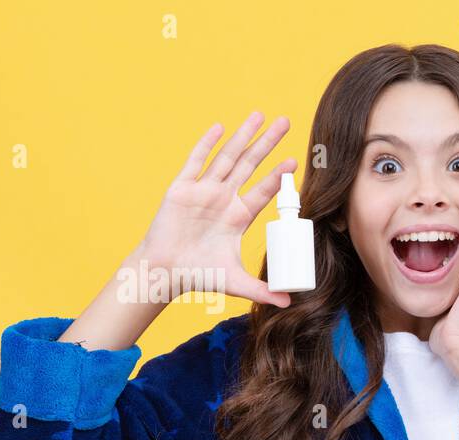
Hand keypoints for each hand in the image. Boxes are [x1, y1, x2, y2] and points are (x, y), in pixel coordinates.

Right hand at [133, 111, 296, 307]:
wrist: (164, 272)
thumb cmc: (198, 275)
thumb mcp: (234, 281)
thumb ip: (261, 291)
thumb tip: (289, 305)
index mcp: (238, 216)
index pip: (263, 191)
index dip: (278, 177)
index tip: (294, 162)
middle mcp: (224, 198)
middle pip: (249, 165)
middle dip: (267, 144)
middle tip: (285, 122)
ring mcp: (204, 191)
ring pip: (227, 157)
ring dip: (242, 136)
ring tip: (258, 115)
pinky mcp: (182, 188)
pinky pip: (195, 161)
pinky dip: (206, 144)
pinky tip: (219, 127)